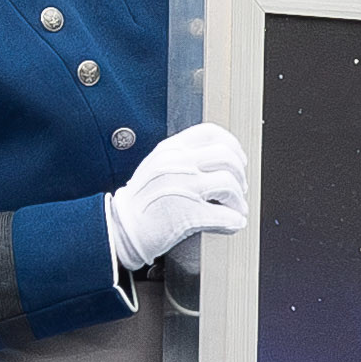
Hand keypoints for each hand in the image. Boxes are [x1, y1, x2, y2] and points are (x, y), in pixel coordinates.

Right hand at [106, 122, 248, 271]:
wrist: (121, 228)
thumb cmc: (141, 202)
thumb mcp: (157, 165)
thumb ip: (182, 158)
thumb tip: (215, 160)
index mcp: (171, 150)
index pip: (211, 133)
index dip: (232, 146)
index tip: (238, 160)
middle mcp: (178, 164)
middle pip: (227, 158)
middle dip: (239, 175)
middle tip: (238, 190)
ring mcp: (184, 188)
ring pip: (230, 184)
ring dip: (238, 201)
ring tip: (234, 210)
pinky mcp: (189, 214)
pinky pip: (226, 215)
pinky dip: (234, 221)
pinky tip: (231, 224)